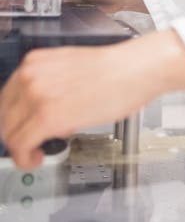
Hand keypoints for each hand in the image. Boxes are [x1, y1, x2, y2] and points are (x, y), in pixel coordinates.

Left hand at [0, 29, 184, 168]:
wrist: (135, 70)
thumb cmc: (116, 70)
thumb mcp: (72, 69)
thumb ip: (51, 86)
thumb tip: (45, 112)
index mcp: (35, 62)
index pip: (8, 98)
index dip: (15, 119)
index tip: (25, 129)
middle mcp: (31, 76)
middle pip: (5, 116)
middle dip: (17, 134)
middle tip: (33, 144)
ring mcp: (37, 96)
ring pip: (9, 133)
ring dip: (21, 149)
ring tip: (38, 152)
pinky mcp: (47, 117)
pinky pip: (20, 146)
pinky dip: (24, 159)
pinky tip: (37, 159)